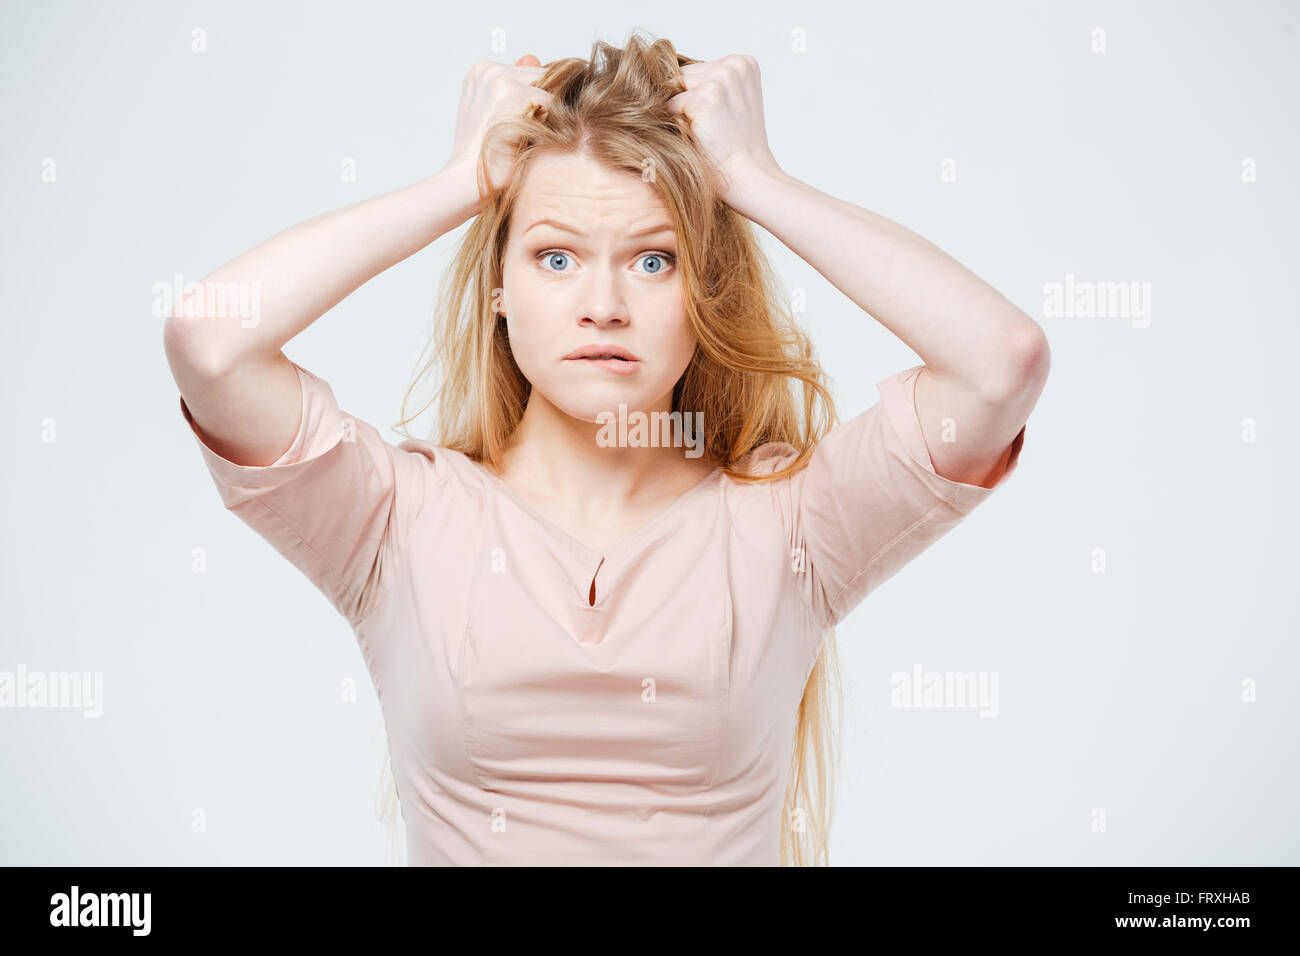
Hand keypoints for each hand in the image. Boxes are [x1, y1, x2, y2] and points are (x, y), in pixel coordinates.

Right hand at [442, 55, 553, 202]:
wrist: (466, 181)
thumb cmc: (483, 157)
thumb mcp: (497, 118)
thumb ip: (517, 90)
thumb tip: (534, 59)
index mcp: (480, 72)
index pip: (529, 75)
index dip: (535, 104)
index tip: (523, 127)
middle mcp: (488, 69)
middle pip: (542, 77)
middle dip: (544, 104)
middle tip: (526, 135)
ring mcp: (500, 78)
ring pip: (550, 89)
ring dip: (548, 114)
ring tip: (526, 138)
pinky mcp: (514, 92)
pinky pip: (553, 103)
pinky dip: (550, 123)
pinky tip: (531, 140)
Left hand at [666, 54, 781, 205]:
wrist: (747, 176)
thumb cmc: (735, 147)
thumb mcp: (732, 103)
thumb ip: (710, 83)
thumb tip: (661, 76)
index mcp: (743, 63)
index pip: (697, 69)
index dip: (695, 97)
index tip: (715, 119)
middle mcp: (734, 65)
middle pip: (684, 74)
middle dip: (686, 101)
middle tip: (709, 128)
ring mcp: (721, 79)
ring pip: (675, 88)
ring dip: (681, 112)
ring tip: (705, 131)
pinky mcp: (706, 97)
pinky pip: (671, 104)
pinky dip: (677, 123)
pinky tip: (700, 136)